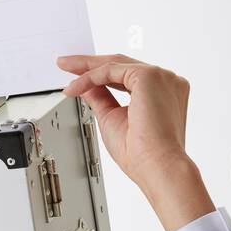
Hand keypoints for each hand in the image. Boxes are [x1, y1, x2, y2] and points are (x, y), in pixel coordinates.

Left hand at [57, 54, 215, 230]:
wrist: (157, 166)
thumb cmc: (141, 153)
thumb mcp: (112, 118)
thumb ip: (101, 98)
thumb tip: (86, 88)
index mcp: (162, 93)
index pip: (127, 77)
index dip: (100, 74)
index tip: (78, 76)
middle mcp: (165, 82)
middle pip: (121, 65)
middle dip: (90, 64)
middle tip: (66, 63)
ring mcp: (161, 77)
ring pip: (116, 64)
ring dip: (87, 67)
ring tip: (65, 68)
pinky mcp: (149, 76)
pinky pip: (112, 70)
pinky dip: (90, 77)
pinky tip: (75, 86)